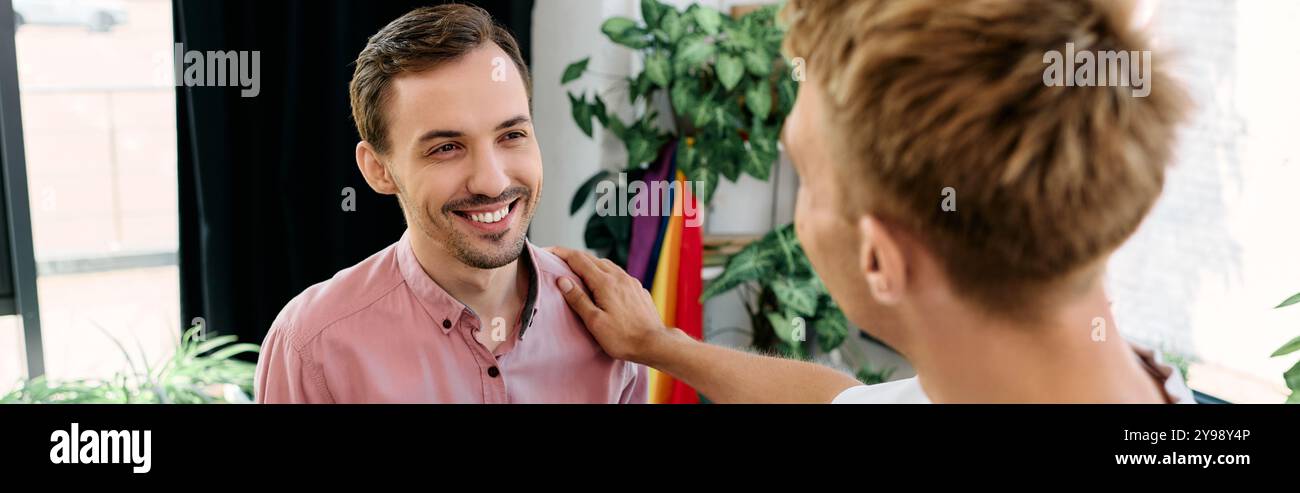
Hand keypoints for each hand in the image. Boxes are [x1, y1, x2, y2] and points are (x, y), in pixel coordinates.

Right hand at [548, 246, 674, 362]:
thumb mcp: (595, 322)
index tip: (548, 251)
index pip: (578, 259)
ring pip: (606, 265)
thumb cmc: (623, 338)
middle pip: (592, 259)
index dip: (561, 253)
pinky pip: (618, 274)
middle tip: (559, 260)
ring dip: (590, 264)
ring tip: (578, 271)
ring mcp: (631, 281)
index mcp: (605, 283)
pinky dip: (604, 272)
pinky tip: (602, 283)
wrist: (655, 343)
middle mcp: (619, 277)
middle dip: (573, 257)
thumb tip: (562, 280)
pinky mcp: (638, 289)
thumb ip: (578, 299)